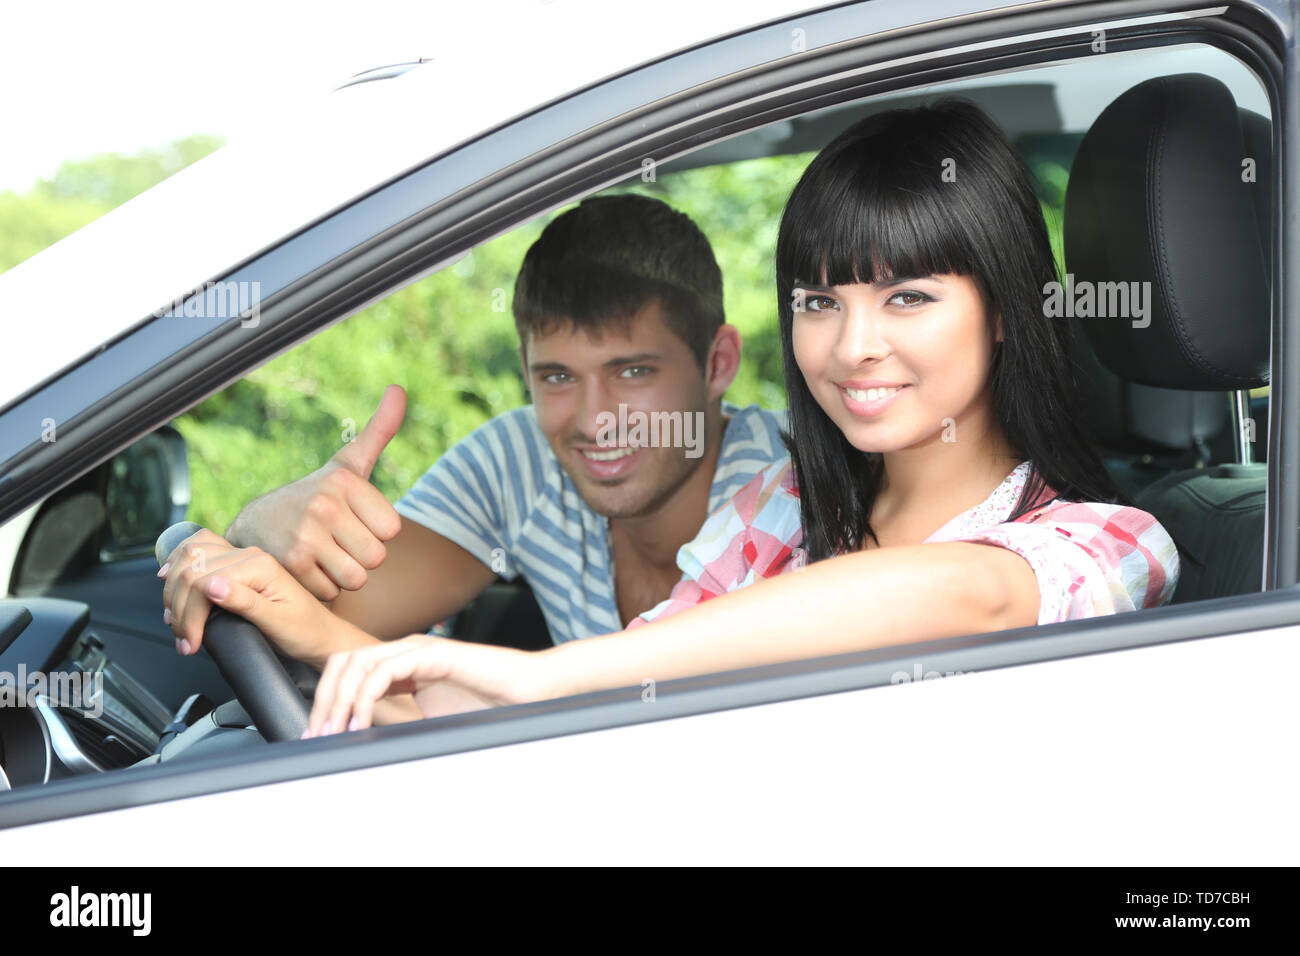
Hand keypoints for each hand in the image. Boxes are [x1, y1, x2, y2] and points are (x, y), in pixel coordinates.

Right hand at [160, 527, 340, 661]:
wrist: (321, 635)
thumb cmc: (304, 631)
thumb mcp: (276, 622)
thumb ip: (245, 602)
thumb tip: (211, 586)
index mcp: (259, 566)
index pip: (203, 581)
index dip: (190, 615)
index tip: (190, 643)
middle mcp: (249, 556)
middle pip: (191, 569)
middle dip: (179, 607)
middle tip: (184, 640)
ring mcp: (242, 558)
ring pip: (190, 558)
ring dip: (174, 591)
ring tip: (177, 624)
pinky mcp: (237, 566)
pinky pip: (199, 553)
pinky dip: (178, 566)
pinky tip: (169, 578)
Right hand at [225, 384, 405, 600]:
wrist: (255, 523)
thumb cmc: (317, 496)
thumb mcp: (347, 464)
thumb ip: (379, 430)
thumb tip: (399, 388)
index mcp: (344, 479)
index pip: (392, 529)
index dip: (375, 531)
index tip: (352, 520)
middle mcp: (324, 503)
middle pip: (376, 557)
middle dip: (361, 556)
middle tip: (337, 541)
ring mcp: (306, 534)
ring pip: (357, 578)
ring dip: (344, 575)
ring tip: (323, 554)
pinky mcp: (291, 564)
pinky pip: (332, 591)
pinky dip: (322, 587)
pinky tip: (306, 567)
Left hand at [305, 635, 560, 734]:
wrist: (529, 692)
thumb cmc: (489, 704)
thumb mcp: (431, 718)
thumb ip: (400, 721)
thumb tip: (364, 746)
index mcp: (403, 664)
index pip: (349, 670)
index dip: (327, 700)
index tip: (318, 734)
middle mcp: (406, 651)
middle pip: (344, 662)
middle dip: (324, 699)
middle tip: (318, 734)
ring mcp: (420, 649)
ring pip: (359, 663)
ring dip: (340, 700)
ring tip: (336, 731)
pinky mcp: (434, 654)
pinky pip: (386, 669)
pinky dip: (366, 696)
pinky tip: (363, 720)